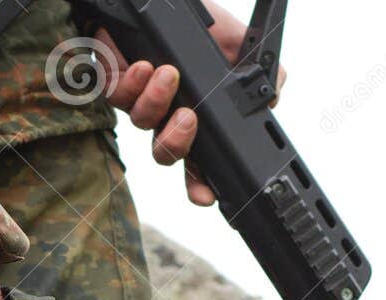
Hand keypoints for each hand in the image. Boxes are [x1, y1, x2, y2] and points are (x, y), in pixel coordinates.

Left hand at [97, 3, 287, 206]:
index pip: (199, 165)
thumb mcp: (243, 47)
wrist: (173, 0)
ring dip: (155, 102)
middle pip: (166, 152)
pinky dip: (130, 83)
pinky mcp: (115, 80)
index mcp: (198, 121)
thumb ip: (264, 76)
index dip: (200, 184)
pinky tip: (144, 67)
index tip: (206, 195)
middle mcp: (167, 117)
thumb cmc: (207, 26)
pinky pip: (115, 95)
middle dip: (176, 142)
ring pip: (142, 122)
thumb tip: (271, 99)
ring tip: (168, 74)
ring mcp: (140, 101)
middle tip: (188, 117)